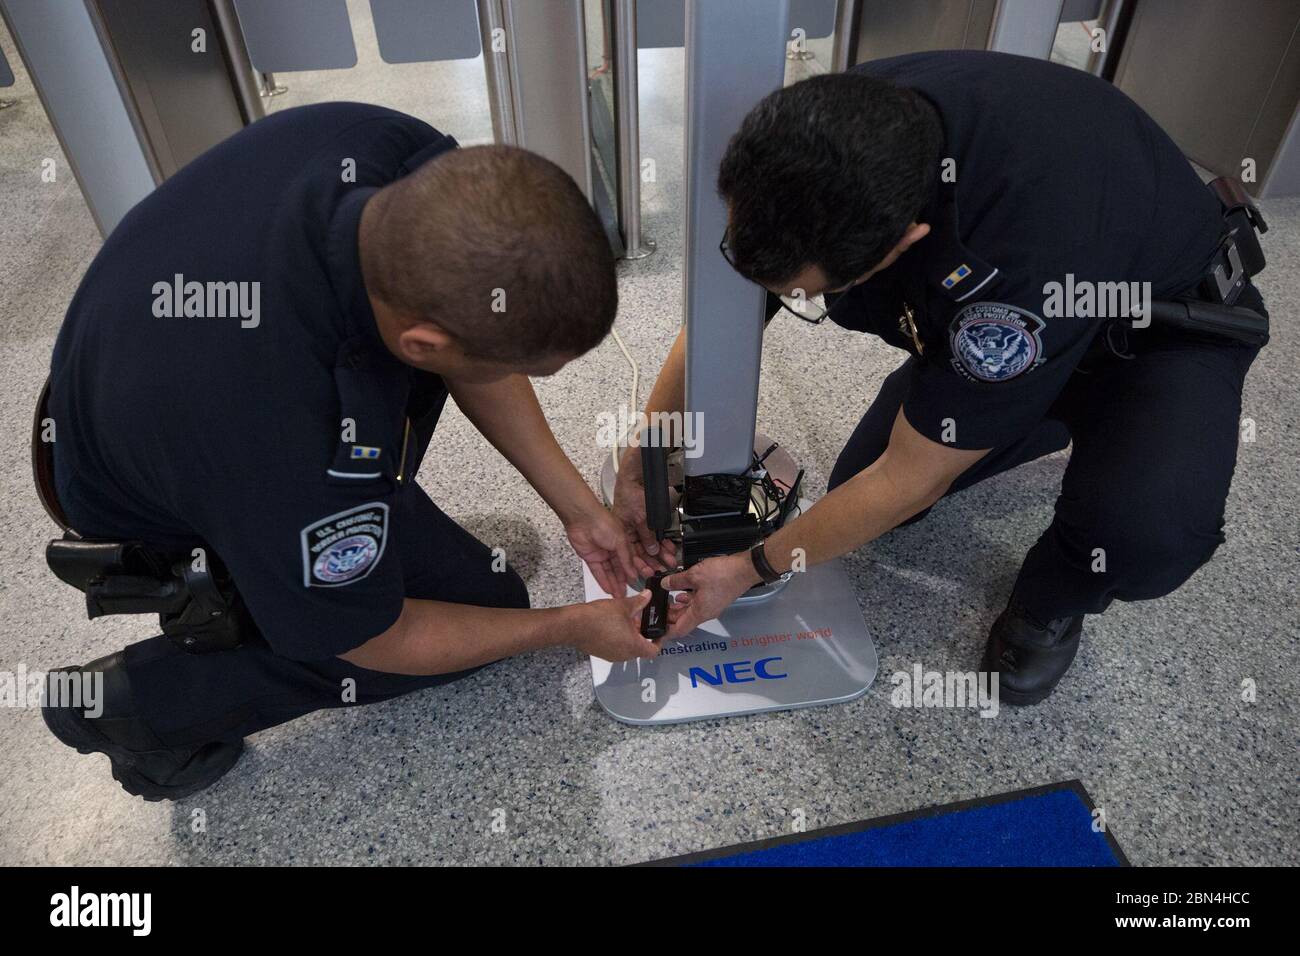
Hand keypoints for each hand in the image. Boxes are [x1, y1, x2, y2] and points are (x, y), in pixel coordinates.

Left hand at [565, 504, 638, 596]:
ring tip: (617, 595)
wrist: (582, 518)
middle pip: (618, 569)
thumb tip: (632, 571)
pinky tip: (607, 588)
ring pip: (608, 572)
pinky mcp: (590, 558)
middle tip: (625, 594)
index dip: (630, 573)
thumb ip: (626, 558)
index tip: (634, 584)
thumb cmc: (603, 522)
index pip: (628, 562)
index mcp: (622, 543)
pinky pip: (597, 572)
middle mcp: (612, 549)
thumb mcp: (620, 541)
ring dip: (612, 584)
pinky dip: (602, 580)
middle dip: (621, 582)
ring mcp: (600, 554)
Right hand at [569, 591, 658, 661]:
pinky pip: (616, 647)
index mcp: (634, 646)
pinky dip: (619, 638)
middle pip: (640, 648)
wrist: (573, 625)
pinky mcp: (601, 652)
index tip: (658, 631)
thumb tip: (648, 596)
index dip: (659, 641)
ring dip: (630, 635)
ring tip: (625, 618)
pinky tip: (613, 623)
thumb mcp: (623, 606)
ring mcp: (611, 655)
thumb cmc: (599, 618)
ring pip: (627, 647)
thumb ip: (639, 602)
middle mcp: (624, 655)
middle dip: (642, 634)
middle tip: (640, 619)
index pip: (654, 651)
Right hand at [611, 444, 677, 575]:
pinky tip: (669, 548)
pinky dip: (662, 542)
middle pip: (642, 552)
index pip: (631, 555)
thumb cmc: (631, 495)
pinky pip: (653, 536)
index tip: (650, 573)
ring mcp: (637, 528)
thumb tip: (652, 550)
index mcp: (622, 534)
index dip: (641, 565)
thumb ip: (647, 536)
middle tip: (665, 569)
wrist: (634, 478)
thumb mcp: (642, 518)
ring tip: (671, 560)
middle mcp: (628, 533)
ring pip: (649, 546)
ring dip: (660, 553)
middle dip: (654, 561)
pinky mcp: (645, 522)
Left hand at [661, 552, 759, 638]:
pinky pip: (697, 605)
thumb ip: (677, 581)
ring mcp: (711, 607)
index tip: (656, 629)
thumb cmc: (722, 575)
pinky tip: (681, 592)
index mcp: (699, 613)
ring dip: (678, 607)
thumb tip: (664, 584)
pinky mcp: (715, 599)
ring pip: (690, 612)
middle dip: (670, 617)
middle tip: (657, 608)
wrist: (744, 569)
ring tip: (666, 599)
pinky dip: (688, 600)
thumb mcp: (694, 575)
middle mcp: (705, 614)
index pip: (679, 630)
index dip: (666, 632)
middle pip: (683, 621)